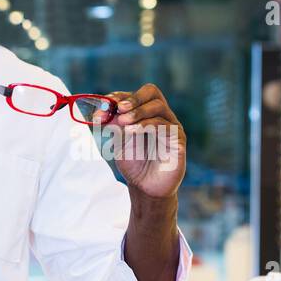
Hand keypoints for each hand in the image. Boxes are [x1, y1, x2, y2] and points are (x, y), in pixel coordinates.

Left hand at [104, 84, 185, 198]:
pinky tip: (131, 131)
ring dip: (138, 111)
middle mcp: (162, 116)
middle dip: (133, 98)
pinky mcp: (178, 140)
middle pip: (152, 93)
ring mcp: (172, 126)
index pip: (136, 95)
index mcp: (147, 113)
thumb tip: (103, 108)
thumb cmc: (134, 163)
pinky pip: (165, 126)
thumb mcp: (118, 140)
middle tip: (118, 108)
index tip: (104, 106)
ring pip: (158, 107)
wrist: (145, 188)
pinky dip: (146, 125)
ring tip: (122, 122)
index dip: (120, 96)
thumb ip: (113, 124)